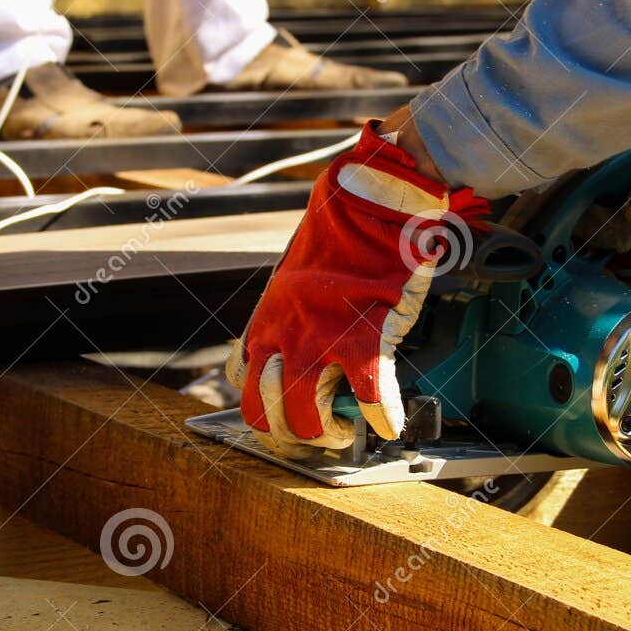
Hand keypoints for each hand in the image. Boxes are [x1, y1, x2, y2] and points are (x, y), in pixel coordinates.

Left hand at [225, 122, 488, 458]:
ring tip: (349, 431)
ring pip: (305, 418)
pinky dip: (382, 418)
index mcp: (265, 318)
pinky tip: (390, 425)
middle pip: (262, 412)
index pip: (240, 380)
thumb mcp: (299, 272)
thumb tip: (303, 334)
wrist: (375, 195)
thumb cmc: (344, 228)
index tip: (288, 408)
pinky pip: (370, 396)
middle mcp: (282, 334)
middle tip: (318, 432)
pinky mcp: (363, 337)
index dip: (263, 403)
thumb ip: (294, 310)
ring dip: (327, 435)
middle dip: (287, 434)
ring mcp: (319, 339)